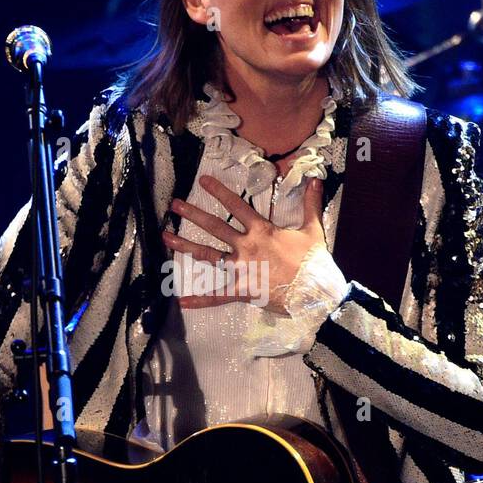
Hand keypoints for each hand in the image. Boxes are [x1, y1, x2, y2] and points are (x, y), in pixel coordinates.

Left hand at [162, 174, 324, 314]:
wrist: (314, 292)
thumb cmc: (313, 262)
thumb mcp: (313, 229)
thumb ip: (310, 204)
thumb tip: (316, 180)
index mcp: (262, 230)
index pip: (237, 206)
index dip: (219, 192)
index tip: (203, 181)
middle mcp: (246, 246)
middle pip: (215, 227)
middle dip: (193, 214)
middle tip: (174, 205)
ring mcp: (241, 268)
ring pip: (208, 255)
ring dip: (186, 246)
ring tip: (166, 237)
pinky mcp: (242, 290)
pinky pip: (218, 296)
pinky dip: (200, 300)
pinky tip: (182, 301)